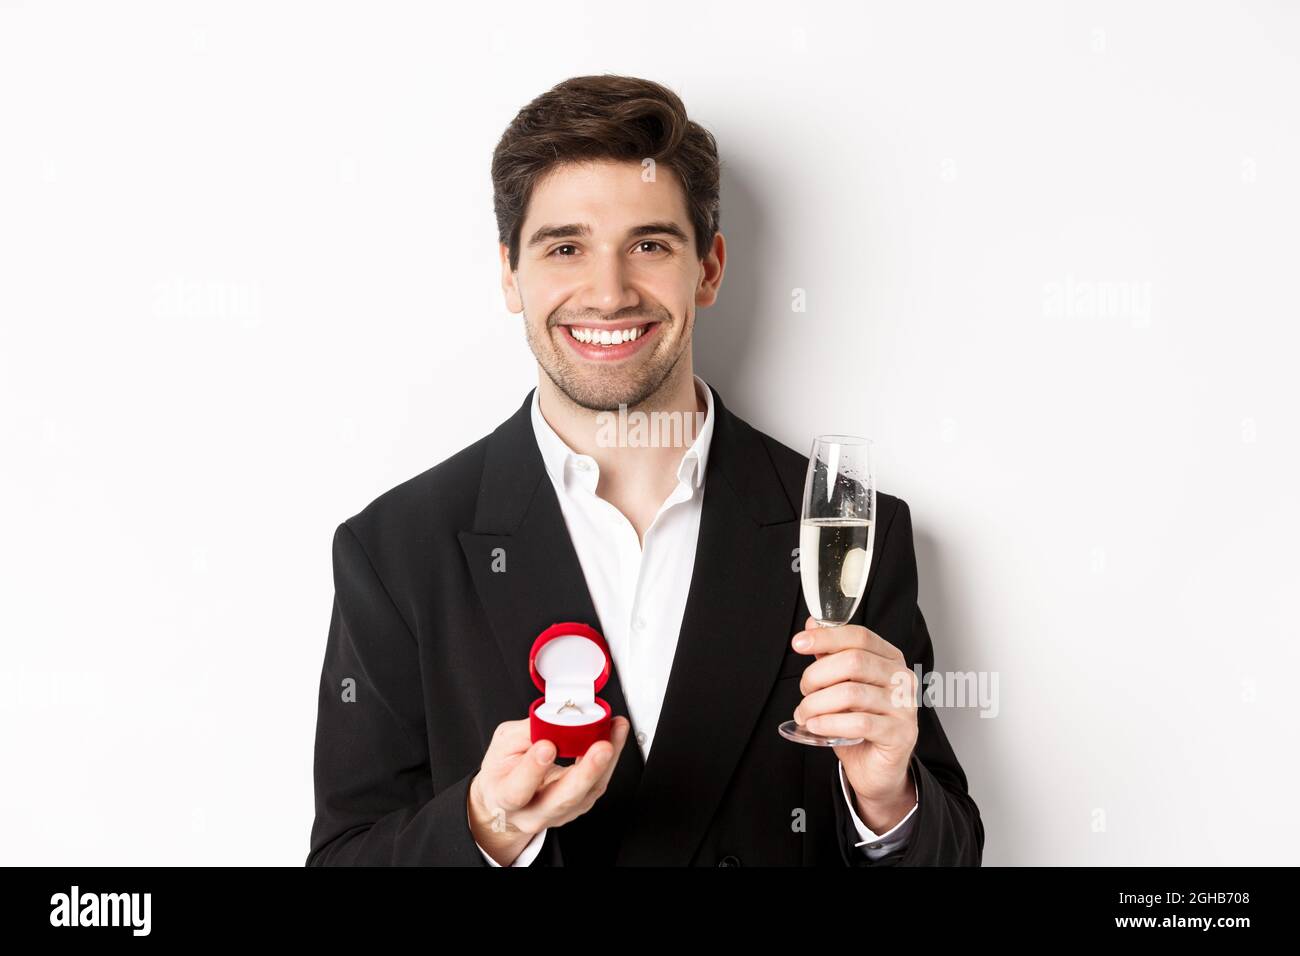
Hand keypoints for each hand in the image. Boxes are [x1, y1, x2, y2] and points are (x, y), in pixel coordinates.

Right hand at [467, 716, 630, 864]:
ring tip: (615, 732)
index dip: (533, 769)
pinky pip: (597, 785)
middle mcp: (533, 812)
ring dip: (606, 762)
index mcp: (505, 798)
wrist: (508, 800)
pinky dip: (609, 761)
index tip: (547, 745)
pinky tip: (615, 739)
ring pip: (588, 793)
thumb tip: (554, 717)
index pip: (518, 789)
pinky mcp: (579, 806)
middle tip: (602, 747)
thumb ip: (525, 733)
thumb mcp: (502, 745)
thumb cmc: (503, 772)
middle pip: (563, 799)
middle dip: (586, 772)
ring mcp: (559, 813)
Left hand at [790, 616, 917, 826]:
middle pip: (854, 661)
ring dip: (817, 704)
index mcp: (890, 659)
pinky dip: (830, 723)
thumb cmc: (859, 724)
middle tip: (804, 691)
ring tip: (804, 714)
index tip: (799, 643)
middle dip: (817, 675)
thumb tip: (812, 624)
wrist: (876, 768)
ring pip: (852, 693)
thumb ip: (830, 656)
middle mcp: (902, 679)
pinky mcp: (900, 735)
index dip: (826, 637)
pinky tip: (816, 726)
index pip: (859, 636)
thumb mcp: (842, 685)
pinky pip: (859, 723)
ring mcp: (904, 707)